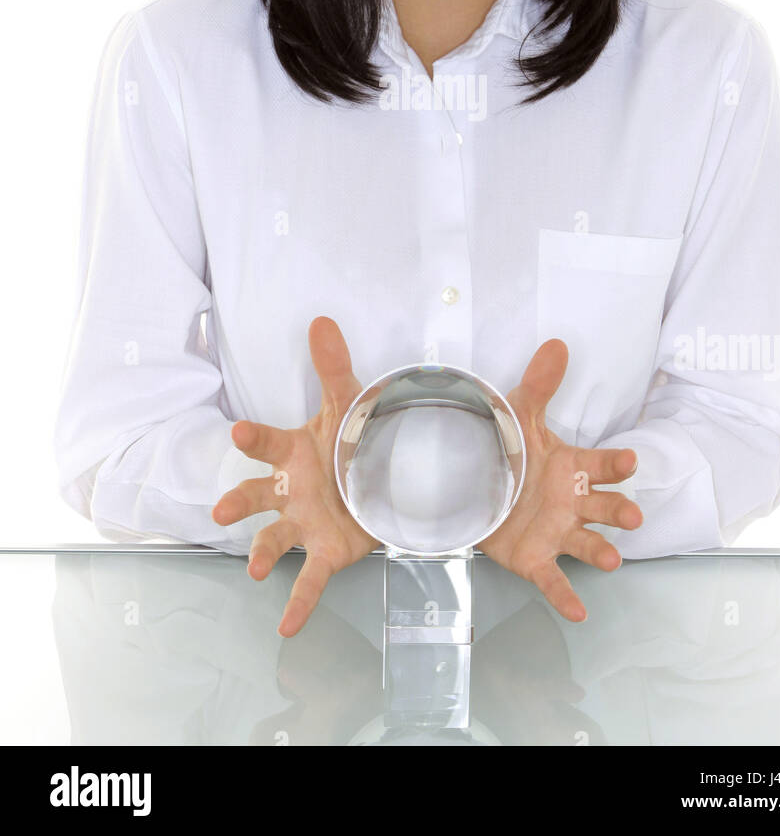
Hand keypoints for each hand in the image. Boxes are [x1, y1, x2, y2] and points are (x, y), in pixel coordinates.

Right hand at [211, 316, 378, 636]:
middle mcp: (290, 489)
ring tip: (253, 566)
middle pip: (256, 495)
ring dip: (259, 551)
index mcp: (292, 452)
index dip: (253, 437)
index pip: (267, 442)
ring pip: (274, 538)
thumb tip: (321, 320)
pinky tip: (287, 626)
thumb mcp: (349, 403)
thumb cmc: (356, 439)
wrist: (389, 475)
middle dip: (237, 501)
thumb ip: (333, 366)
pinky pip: (309, 579)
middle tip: (223, 509)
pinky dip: (299, 604)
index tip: (238, 430)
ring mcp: (305, 522)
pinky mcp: (327, 551)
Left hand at [478, 338, 642, 622]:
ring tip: (610, 559)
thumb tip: (557, 344)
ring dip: (601, 551)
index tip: (628, 462)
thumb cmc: (506, 450)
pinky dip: (565, 596)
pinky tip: (578, 612)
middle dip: (619, 512)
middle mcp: (571, 502)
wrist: (468, 481)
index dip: (615, 465)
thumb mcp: (520, 415)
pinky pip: (553, 580)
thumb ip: (540, 384)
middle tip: (631, 516)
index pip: (602, 466)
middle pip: (605, 508)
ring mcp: (556, 532)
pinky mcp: (535, 558)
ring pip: (586, 543)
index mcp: (573, 468)